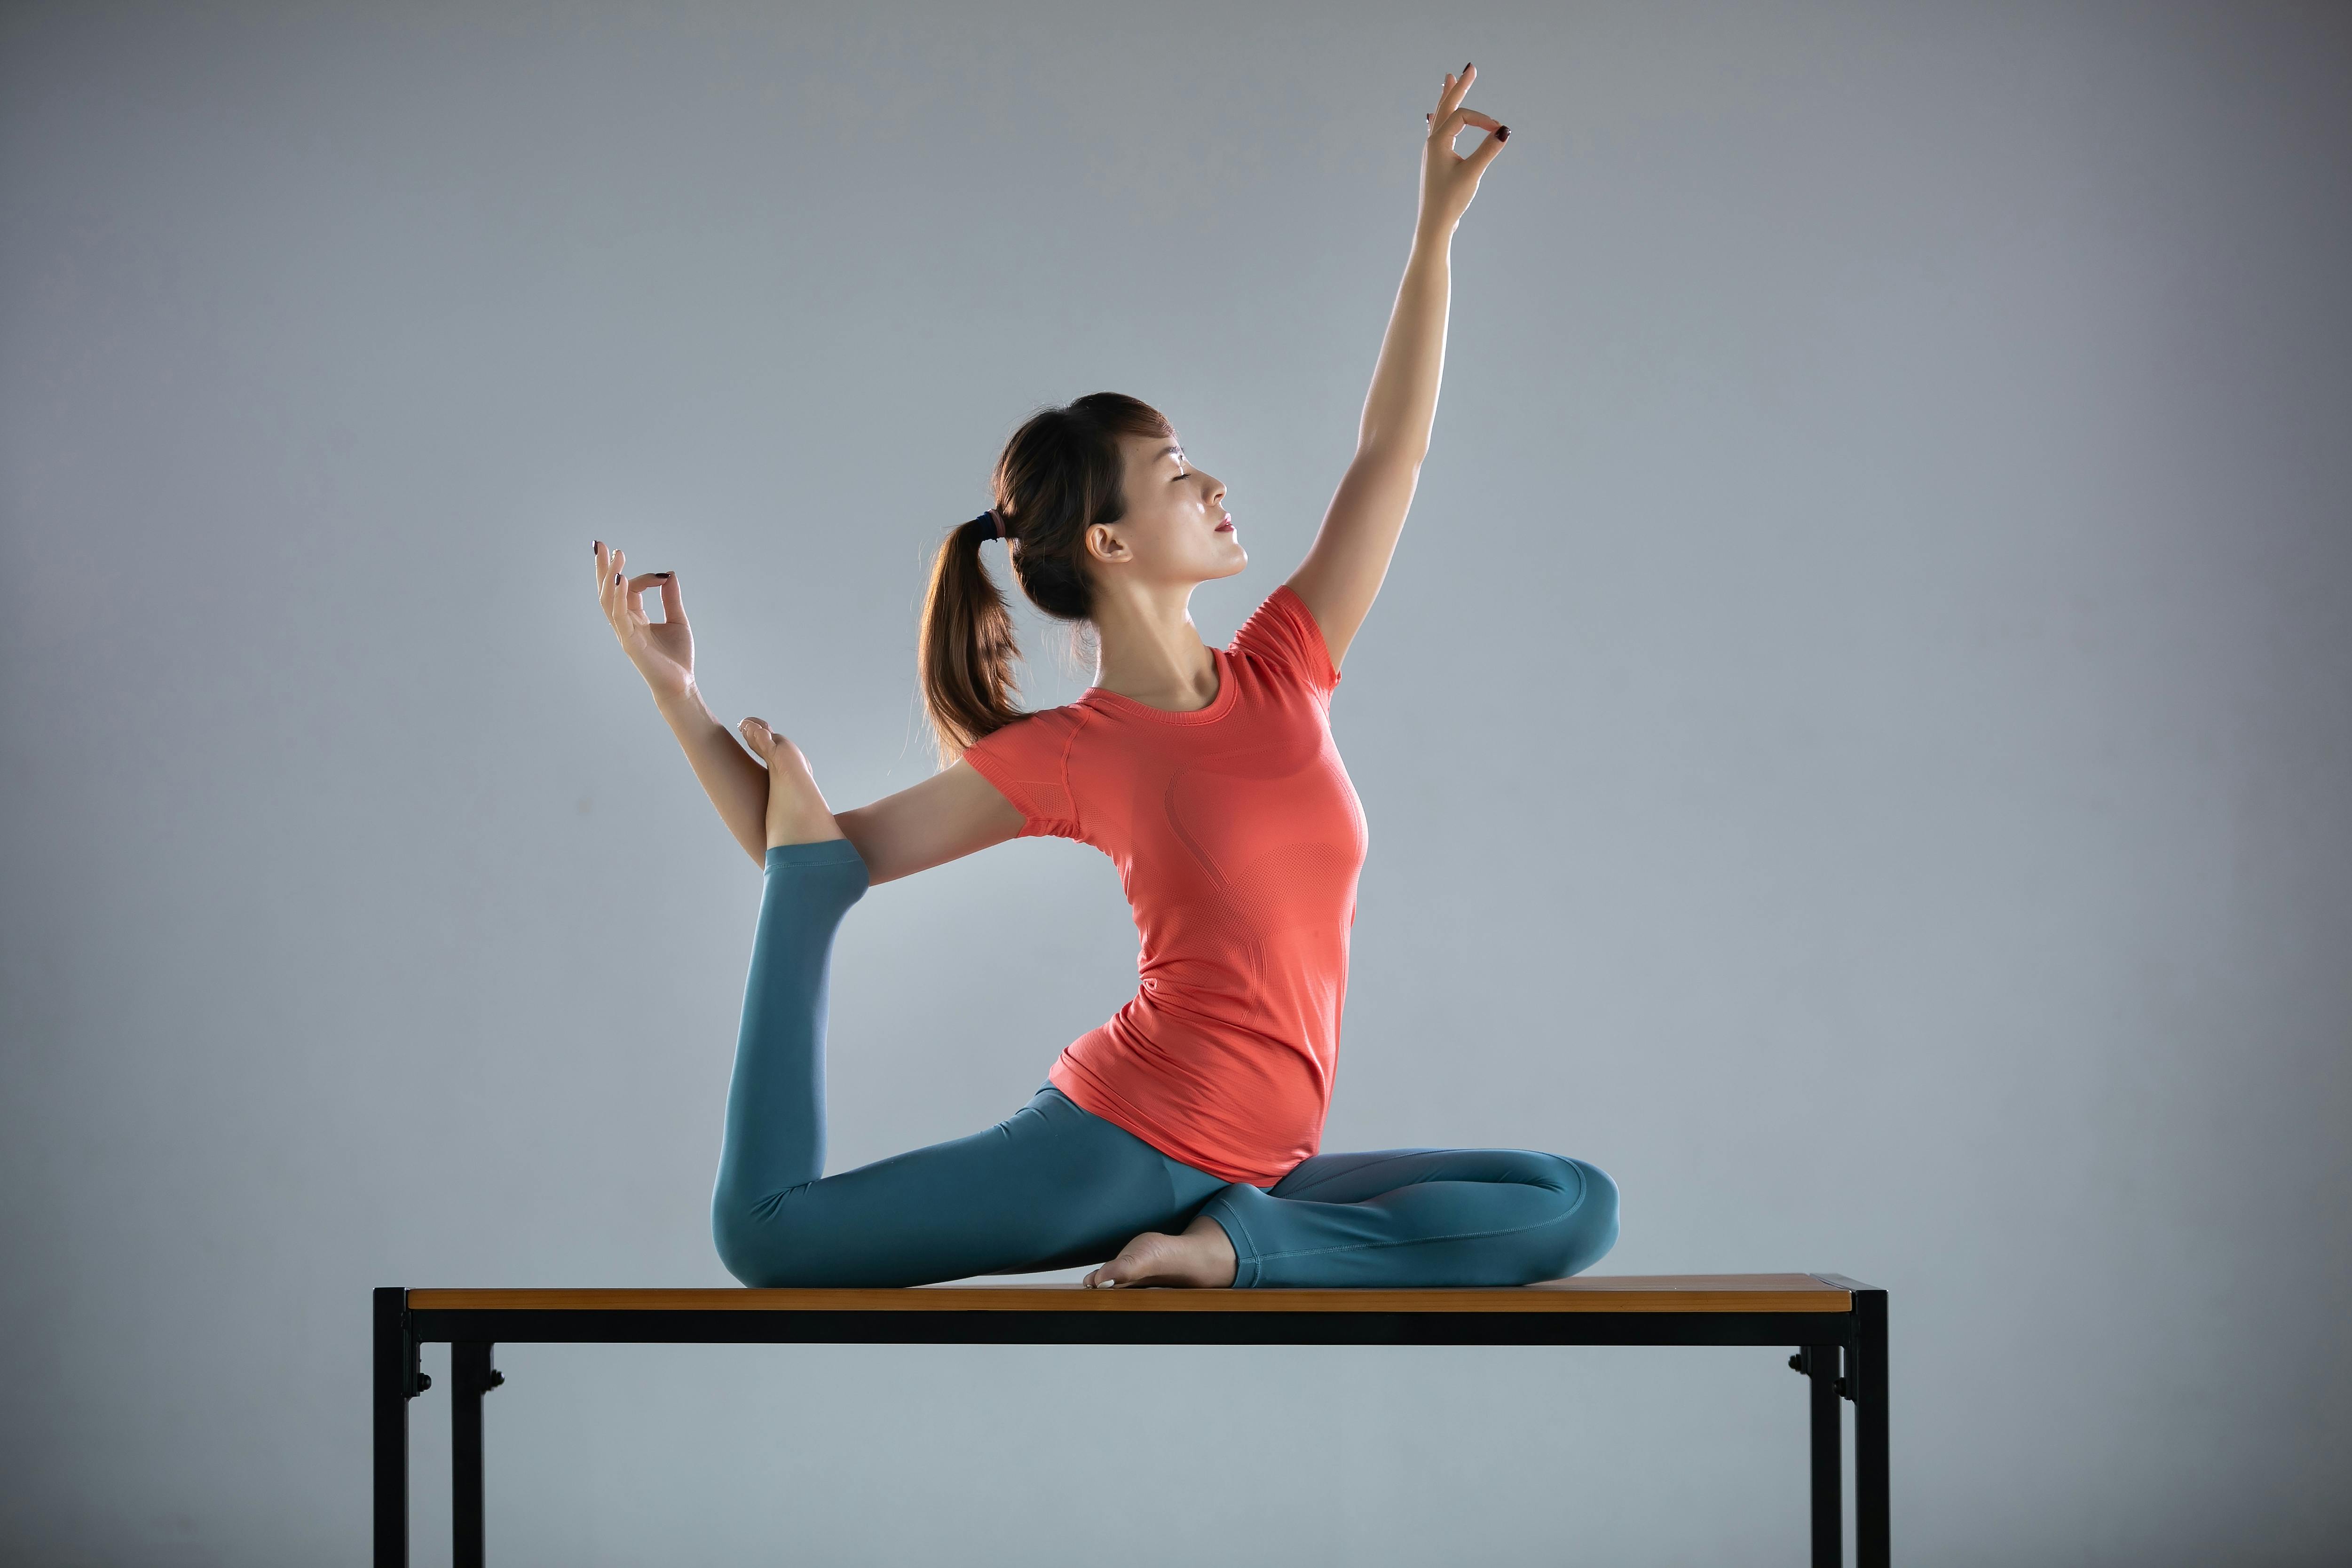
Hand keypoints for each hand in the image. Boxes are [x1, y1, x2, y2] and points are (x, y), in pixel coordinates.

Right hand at [594, 540, 694, 705]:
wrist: (681, 685)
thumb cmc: (677, 658)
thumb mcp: (678, 620)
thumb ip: (670, 598)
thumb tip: (669, 574)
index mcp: (635, 618)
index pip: (631, 588)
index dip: (645, 577)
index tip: (664, 577)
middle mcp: (626, 623)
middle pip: (608, 590)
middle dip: (604, 567)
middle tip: (599, 544)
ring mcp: (625, 631)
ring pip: (608, 599)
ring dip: (609, 576)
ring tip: (613, 554)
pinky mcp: (629, 641)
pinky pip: (618, 616)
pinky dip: (618, 597)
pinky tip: (620, 580)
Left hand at [1418, 62, 1508, 236]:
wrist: (1433, 224)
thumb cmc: (1450, 201)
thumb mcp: (1472, 174)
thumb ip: (1489, 151)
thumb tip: (1505, 130)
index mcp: (1438, 141)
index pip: (1462, 117)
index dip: (1482, 119)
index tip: (1498, 131)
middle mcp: (1432, 142)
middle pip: (1447, 106)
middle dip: (1459, 87)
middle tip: (1469, 68)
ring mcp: (1432, 150)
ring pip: (1440, 116)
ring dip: (1447, 97)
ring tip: (1449, 79)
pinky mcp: (1435, 160)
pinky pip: (1437, 130)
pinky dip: (1440, 117)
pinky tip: (1433, 116)